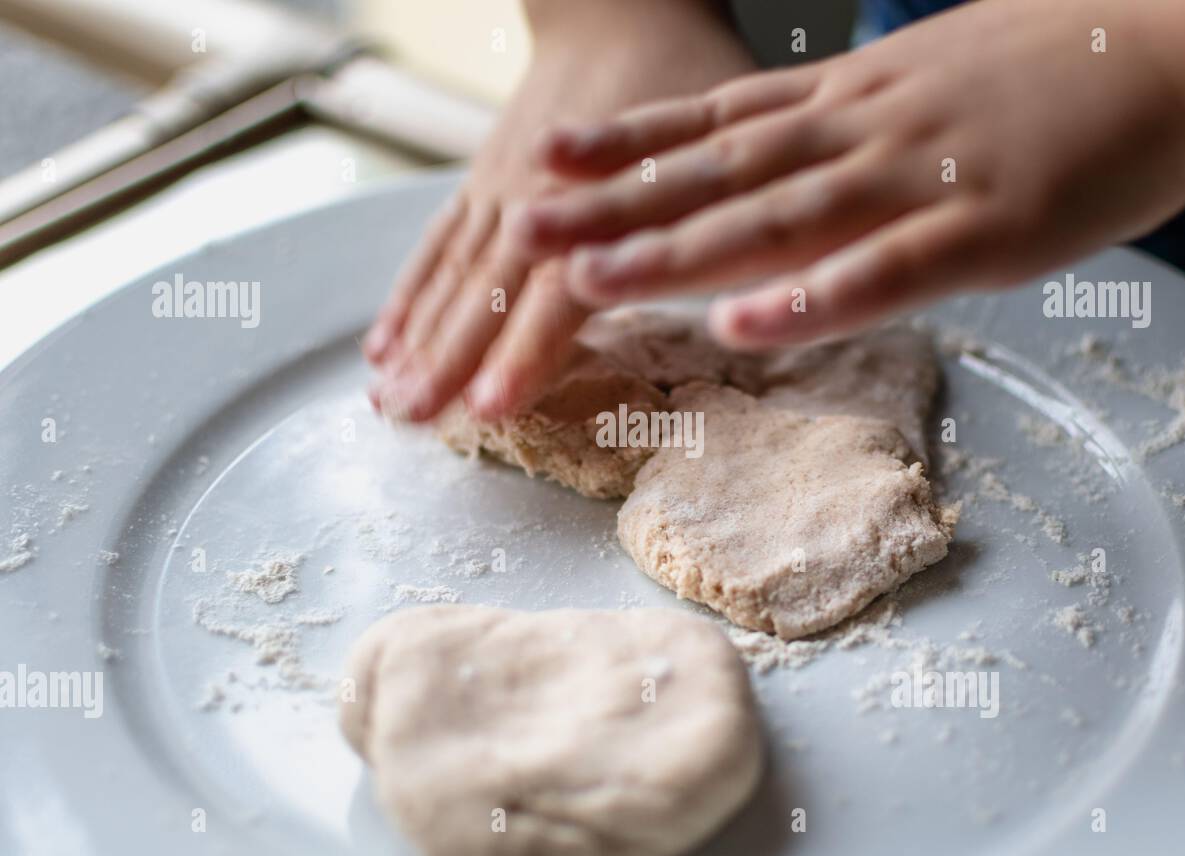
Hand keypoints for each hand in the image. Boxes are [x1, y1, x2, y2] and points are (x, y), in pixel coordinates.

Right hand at [365, 0, 753, 421]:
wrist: (620, 4)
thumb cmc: (684, 72)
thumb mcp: (722, 140)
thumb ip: (708, 216)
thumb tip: (735, 299)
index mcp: (599, 199)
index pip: (556, 291)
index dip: (523, 353)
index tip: (488, 408)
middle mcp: (537, 198)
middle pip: (486, 293)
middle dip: (446, 361)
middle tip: (408, 419)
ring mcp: (501, 189)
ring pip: (453, 273)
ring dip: (418, 337)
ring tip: (384, 397)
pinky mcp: (483, 182)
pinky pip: (438, 244)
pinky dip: (410, 293)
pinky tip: (384, 339)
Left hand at [512, 0, 1184, 350]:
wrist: (1175, 38)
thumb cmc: (1054, 67)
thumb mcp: (925, 78)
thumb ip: (850, 124)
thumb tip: (790, 160)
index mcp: (847, 101)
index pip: (712, 125)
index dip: (622, 146)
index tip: (541, 164)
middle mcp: (860, 131)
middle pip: (715, 174)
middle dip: (611, 208)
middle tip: (519, 236)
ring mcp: (918, 176)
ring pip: (775, 219)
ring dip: (678, 252)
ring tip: (590, 281)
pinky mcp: (986, 227)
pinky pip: (883, 269)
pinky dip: (809, 300)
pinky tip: (740, 327)